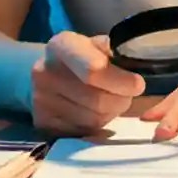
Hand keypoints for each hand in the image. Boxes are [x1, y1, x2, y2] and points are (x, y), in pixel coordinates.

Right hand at [30, 31, 145, 135]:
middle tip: (123, 94)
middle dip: (120, 100)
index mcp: (61, 45)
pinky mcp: (42, 123)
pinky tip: (90, 113)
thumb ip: (119, 56)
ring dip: (109, 114)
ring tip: (105, 101)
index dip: (121, 81)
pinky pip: (83, 133)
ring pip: (94, 119)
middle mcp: (44, 71)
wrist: (52, 75)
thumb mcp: (101, 47)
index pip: (94, 69)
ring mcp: (40, 100)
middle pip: (98, 99)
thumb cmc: (86, 58)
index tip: (138, 85)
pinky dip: (95, 127)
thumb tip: (135, 81)